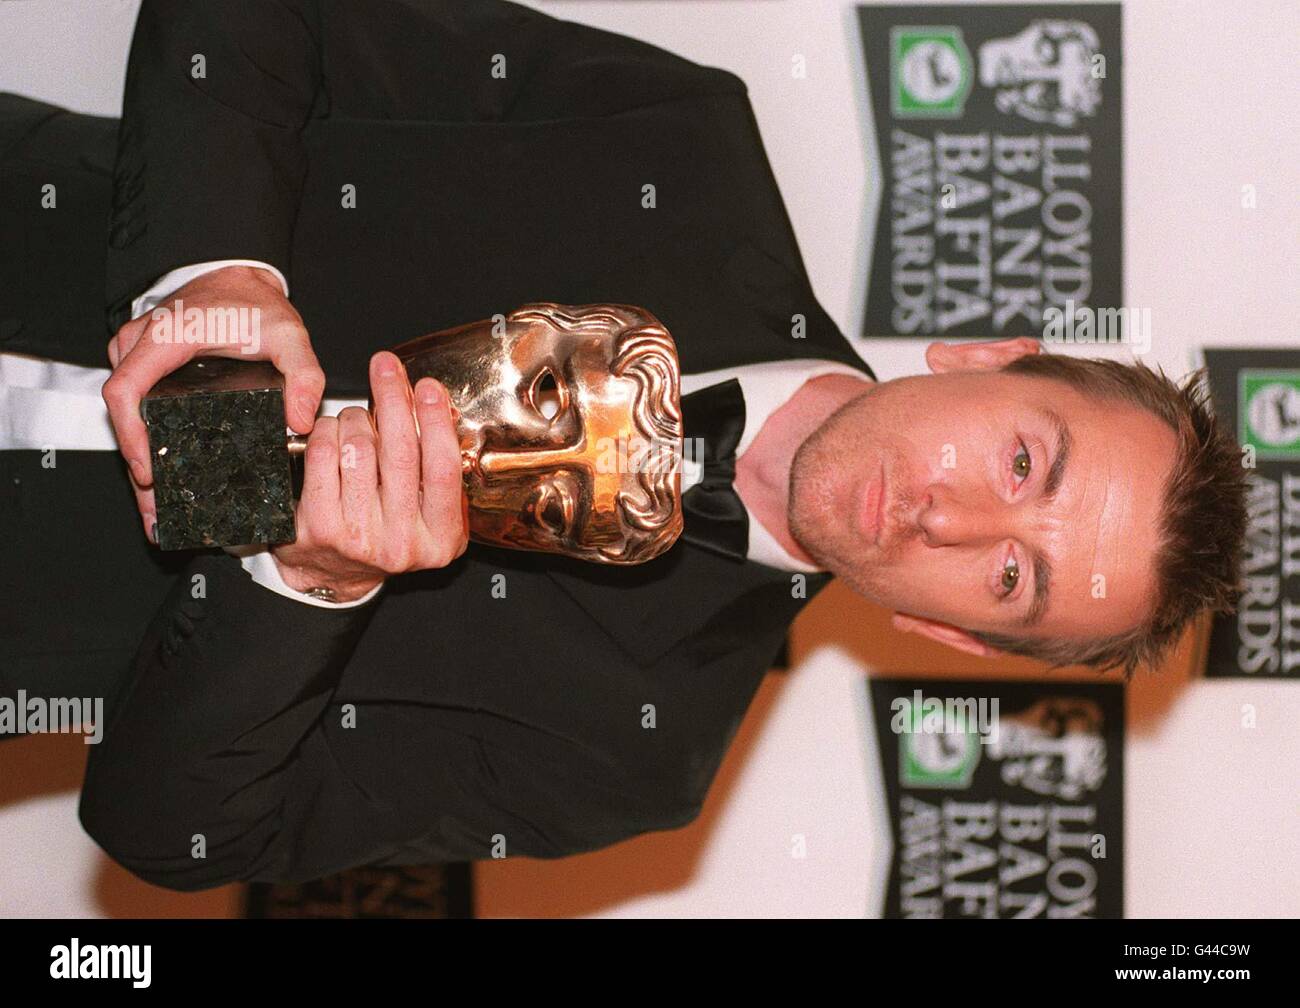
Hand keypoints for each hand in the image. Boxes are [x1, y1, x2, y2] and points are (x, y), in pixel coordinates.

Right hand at [102, 265, 324, 540]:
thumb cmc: (258, 304)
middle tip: (155, 516)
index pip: (126, 391)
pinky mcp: (143, 365)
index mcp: (164, 338)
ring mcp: (136, 355)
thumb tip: (299, 421)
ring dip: (139, 462)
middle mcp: (139, 346)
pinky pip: (134, 406)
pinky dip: (145, 442)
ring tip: (158, 512)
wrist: (241, 277)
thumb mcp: (290, 335)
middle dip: (136, 468)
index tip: (148, 473)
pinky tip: (162, 480)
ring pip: (125, 414)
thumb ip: (304, 374)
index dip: (131, 436)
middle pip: (121, 414)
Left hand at [269, 351, 468, 601]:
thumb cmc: (385, 532)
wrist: (334, 573)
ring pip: (360, 448)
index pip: (444, 470)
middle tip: (387, 367)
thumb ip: (438, 474)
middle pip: (401, 453)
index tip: (428, 386)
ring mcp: (361, 538)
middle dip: (394, 399)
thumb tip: (437, 409)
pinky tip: (330, 431)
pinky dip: (326, 432)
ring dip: (356, 418)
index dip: (436, 422)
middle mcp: (404, 544)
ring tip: (356, 417)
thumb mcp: (429, 515)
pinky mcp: (322, 527)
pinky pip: (324, 456)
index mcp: (442, 539)